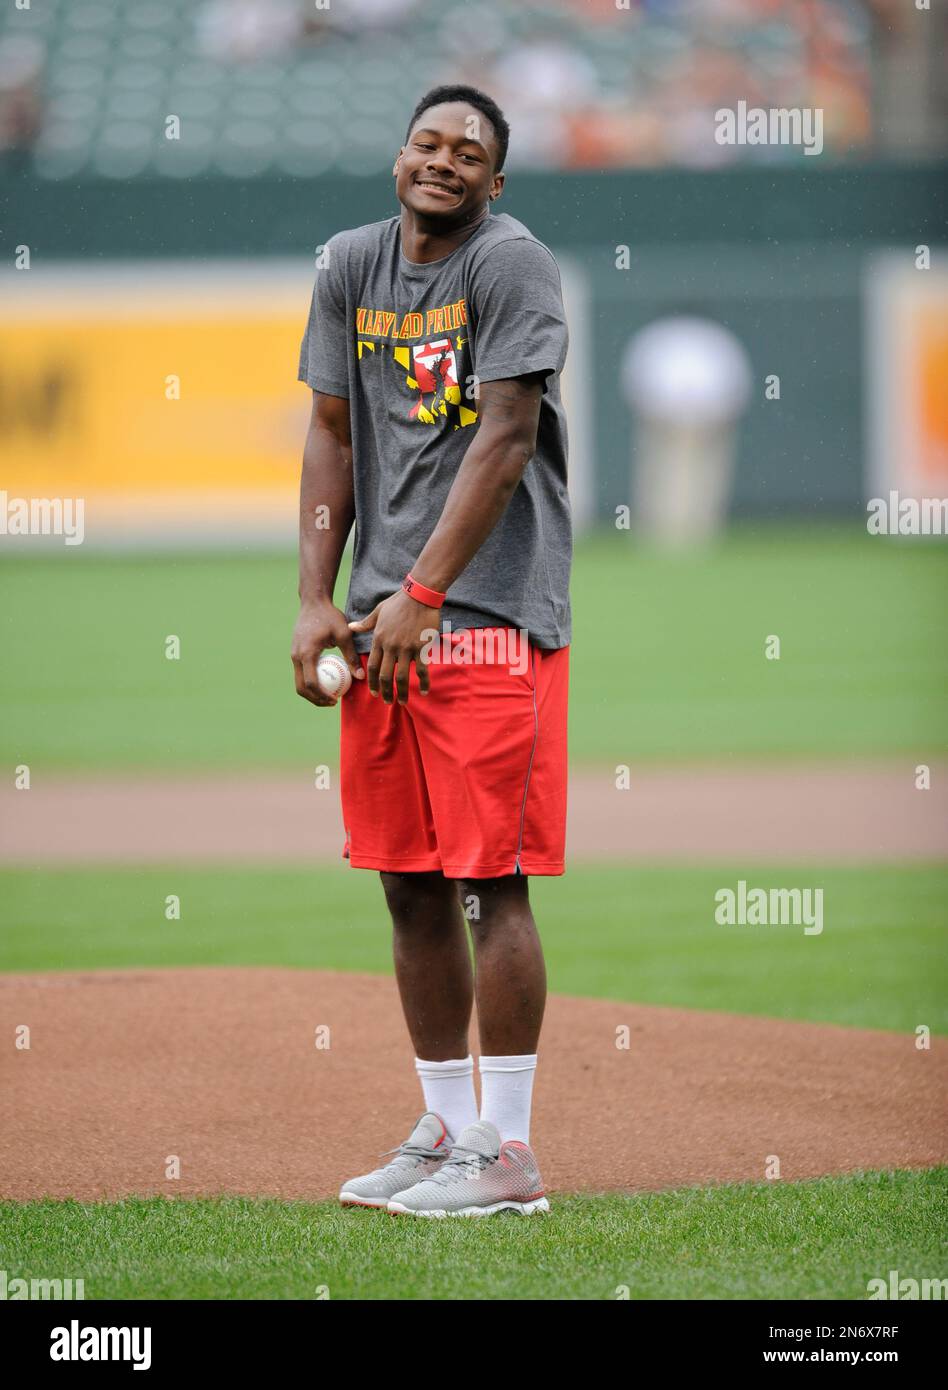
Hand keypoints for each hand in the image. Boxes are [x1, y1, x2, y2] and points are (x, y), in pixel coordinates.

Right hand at [291, 600, 364, 706]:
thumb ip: (351, 656)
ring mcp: (293, 655)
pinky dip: (311, 681)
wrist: (313, 602)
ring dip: (312, 692)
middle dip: (315, 699)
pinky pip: (301, 673)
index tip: (335, 700)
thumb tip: (361, 676)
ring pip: (299, 682)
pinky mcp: (295, 653)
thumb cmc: (330, 616)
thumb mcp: (344, 634)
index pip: (312, 683)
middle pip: (301, 687)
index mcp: (307, 653)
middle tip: (331, 702)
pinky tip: (327, 682)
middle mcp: (296, 656)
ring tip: (329, 696)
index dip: (322, 696)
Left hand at [349, 589, 439, 703]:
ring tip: (402, 702)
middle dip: (385, 691)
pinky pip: (422, 669)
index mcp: (379, 639)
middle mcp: (391, 646)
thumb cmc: (399, 602)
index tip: (373, 692)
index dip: (372, 682)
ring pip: (402, 676)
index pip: (372, 666)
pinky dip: (424, 682)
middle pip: (385, 675)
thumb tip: (351, 627)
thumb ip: (365, 623)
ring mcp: (406, 648)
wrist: (419, 595)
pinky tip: (425, 691)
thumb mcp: (378, 611)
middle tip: (387, 702)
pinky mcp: (421, 647)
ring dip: (402, 692)